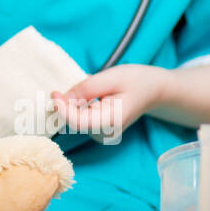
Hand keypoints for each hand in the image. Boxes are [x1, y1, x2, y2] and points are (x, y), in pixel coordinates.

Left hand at [50, 64, 168, 143]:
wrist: (155, 90)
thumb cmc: (136, 80)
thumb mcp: (111, 77)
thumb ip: (86, 88)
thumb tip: (62, 98)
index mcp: (112, 120)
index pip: (78, 123)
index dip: (62, 109)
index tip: (54, 93)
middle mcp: (108, 132)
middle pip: (75, 122)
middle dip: (65, 106)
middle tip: (62, 89)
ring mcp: (104, 132)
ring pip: (76, 121)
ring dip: (72, 106)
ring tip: (88, 91)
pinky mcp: (101, 129)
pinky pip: (82, 118)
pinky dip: (78, 107)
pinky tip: (90, 96)